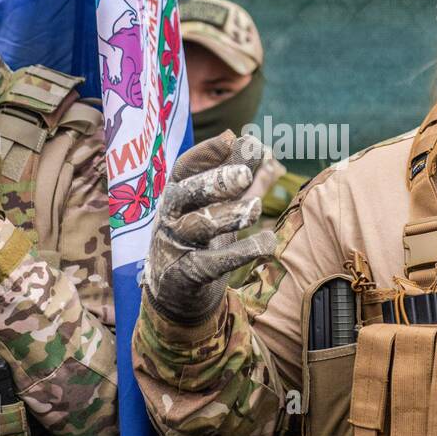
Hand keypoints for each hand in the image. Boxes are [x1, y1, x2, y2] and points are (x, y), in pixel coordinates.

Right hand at [143, 131, 278, 324]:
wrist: (176, 295)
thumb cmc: (199, 240)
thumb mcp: (217, 207)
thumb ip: (236, 178)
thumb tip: (254, 142)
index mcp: (176, 195)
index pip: (185, 168)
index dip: (206, 154)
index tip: (230, 140)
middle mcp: (169, 217)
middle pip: (184, 194)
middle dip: (214, 183)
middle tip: (244, 174)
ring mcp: (174, 247)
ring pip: (197, 227)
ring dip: (229, 216)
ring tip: (256, 209)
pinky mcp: (185, 276)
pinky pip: (211, 263)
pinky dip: (239, 254)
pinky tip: (267, 244)